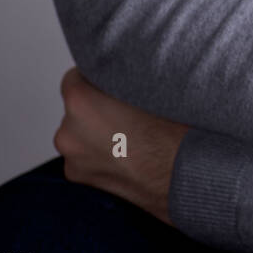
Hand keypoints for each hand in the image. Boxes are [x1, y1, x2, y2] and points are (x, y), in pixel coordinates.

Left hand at [53, 67, 189, 225]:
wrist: (183, 173)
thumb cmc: (170, 130)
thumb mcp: (149, 82)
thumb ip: (124, 75)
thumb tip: (122, 70)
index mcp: (80, 101)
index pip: (76, 77)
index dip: (98, 79)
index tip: (115, 83)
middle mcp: (69, 131)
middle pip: (78, 108)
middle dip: (97, 108)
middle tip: (128, 110)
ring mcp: (73, 160)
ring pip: (82, 135)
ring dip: (99, 133)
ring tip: (132, 136)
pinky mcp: (81, 181)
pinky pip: (87, 158)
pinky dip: (102, 155)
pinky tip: (128, 154)